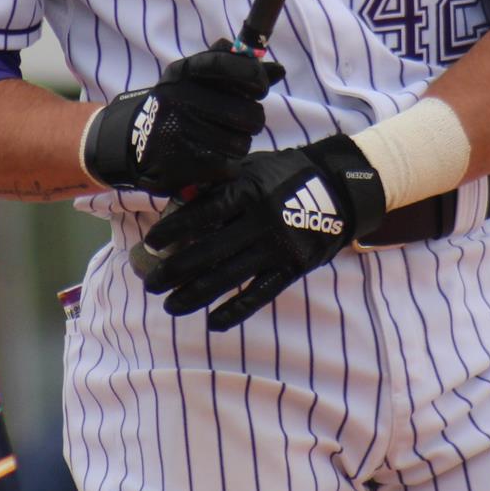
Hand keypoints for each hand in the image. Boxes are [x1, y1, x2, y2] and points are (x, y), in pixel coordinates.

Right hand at [82, 40, 284, 194]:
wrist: (133, 142)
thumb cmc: (176, 105)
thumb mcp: (194, 78)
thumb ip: (235, 68)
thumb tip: (278, 70)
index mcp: (183, 72)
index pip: (228, 64)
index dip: (254, 74)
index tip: (260, 85)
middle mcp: (179, 98)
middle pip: (248, 112)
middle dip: (251, 119)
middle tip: (239, 120)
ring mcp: (180, 131)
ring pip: (242, 142)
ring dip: (238, 143)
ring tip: (220, 139)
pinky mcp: (184, 163)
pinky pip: (230, 165)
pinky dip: (227, 164)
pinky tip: (212, 157)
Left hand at [136, 134, 386, 329]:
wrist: (338, 190)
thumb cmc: (285, 175)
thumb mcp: (252, 168)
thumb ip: (217, 182)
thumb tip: (177, 197)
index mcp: (248, 191)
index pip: (203, 212)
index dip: (175, 229)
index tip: (152, 242)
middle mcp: (260, 220)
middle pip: (210, 250)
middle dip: (175, 269)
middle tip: (151, 284)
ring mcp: (277, 247)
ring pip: (229, 276)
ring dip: (196, 294)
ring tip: (170, 306)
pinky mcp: (292, 268)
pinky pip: (260, 293)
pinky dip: (236, 310)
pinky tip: (212, 322)